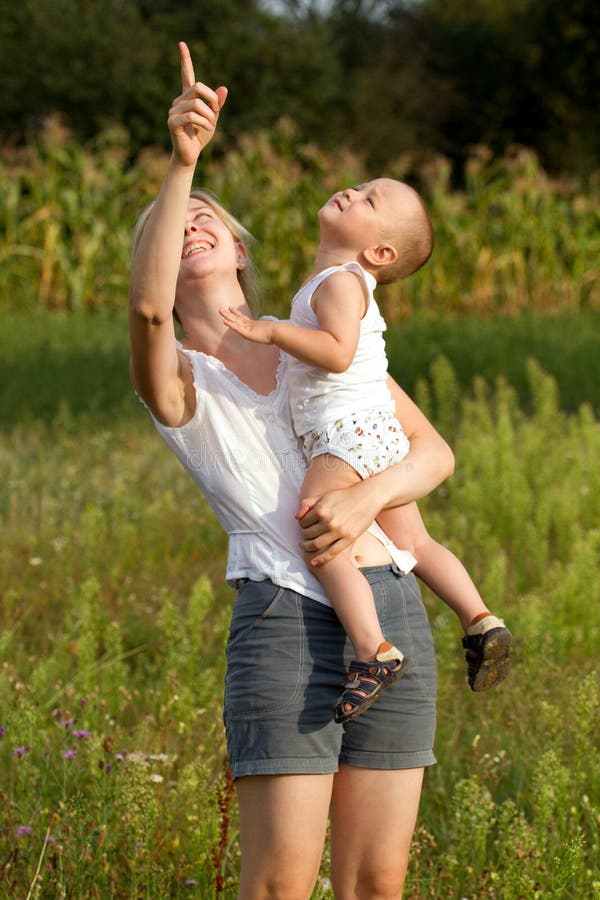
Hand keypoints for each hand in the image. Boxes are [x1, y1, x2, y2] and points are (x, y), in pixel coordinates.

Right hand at [168, 42, 227, 167]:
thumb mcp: (213, 118)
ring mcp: (173, 111)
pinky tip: (208, 129)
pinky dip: (204, 122)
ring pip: (196, 103)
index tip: (181, 43)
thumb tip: (224, 88)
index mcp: (188, 98)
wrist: (190, 155)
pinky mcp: (172, 123)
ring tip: (211, 125)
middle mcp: (178, 101)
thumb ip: (217, 104)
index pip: (186, 75)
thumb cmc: (200, 136)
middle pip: (197, 87)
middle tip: (217, 111)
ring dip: (209, 115)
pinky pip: (191, 116)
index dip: (185, 59)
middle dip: (212, 98)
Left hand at [219, 306, 273, 343]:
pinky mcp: (248, 333)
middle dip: (229, 313)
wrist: (279, 332)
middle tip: (221, 308)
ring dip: (227, 316)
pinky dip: (231, 325)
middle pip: (237, 318)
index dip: (236, 313)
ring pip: (235, 321)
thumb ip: (270, 332)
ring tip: (220, 310)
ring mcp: (249, 328)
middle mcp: (250, 325)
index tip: (231, 308)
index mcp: (255, 325)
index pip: (243, 318)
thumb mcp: (271, 333)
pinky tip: (225, 321)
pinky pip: (237, 328)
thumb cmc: (277, 333)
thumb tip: (277, 331)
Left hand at [296, 481, 380, 565]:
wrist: (368, 498)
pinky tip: (313, 562)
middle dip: (303, 536)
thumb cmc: (345, 496)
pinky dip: (321, 559)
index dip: (301, 525)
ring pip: (316, 544)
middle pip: (308, 534)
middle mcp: (328, 521)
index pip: (303, 522)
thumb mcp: (325, 496)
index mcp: (321, 509)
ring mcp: (339, 531)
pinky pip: (332, 552)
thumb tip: (297, 517)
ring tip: (305, 547)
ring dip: (307, 547)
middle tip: (304, 537)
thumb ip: (308, 503)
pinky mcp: (348, 538)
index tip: (304, 527)